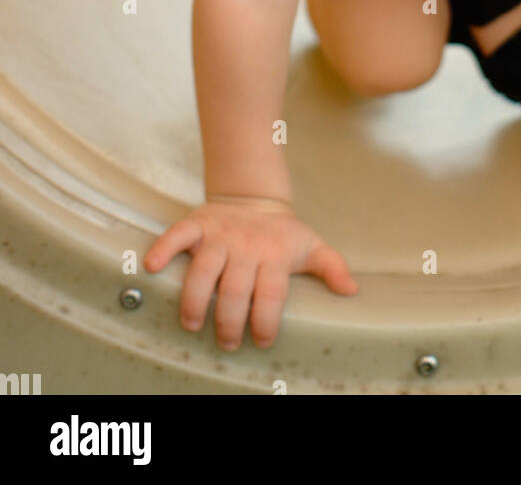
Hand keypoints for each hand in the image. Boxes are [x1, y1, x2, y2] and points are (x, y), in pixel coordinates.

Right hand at [143, 197, 357, 350]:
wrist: (254, 196)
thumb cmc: (281, 233)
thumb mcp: (310, 246)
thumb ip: (330, 267)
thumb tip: (351, 289)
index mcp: (274, 254)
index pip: (271, 291)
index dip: (266, 318)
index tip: (262, 340)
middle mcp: (246, 246)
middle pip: (235, 287)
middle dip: (230, 319)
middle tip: (227, 341)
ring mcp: (219, 235)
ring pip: (204, 267)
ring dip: (195, 297)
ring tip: (191, 323)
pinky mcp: (197, 225)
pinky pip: (177, 235)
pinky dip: (164, 248)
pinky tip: (153, 266)